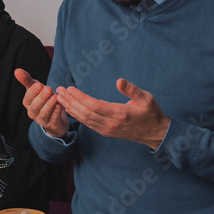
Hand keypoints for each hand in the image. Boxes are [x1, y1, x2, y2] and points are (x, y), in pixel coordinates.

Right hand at [15, 68, 68, 136]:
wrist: (55, 115)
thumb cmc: (43, 99)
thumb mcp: (36, 88)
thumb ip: (27, 80)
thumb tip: (17, 70)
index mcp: (27, 103)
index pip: (28, 97)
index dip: (33, 91)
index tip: (39, 84)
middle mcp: (33, 112)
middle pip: (36, 105)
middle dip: (42, 97)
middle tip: (48, 89)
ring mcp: (42, 120)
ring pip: (44, 112)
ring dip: (49, 104)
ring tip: (55, 97)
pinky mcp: (52, 124)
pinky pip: (54, 118)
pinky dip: (56, 111)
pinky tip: (60, 104)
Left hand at [53, 78, 169, 149]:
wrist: (154, 133)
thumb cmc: (151, 113)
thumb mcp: (146, 98)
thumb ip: (132, 90)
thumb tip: (119, 80)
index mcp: (120, 114)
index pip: (94, 106)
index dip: (80, 97)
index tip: (70, 88)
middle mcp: (111, 124)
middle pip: (85, 113)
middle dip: (70, 101)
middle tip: (59, 90)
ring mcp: (107, 130)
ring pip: (84, 119)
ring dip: (70, 108)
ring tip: (60, 97)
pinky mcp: (105, 132)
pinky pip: (87, 124)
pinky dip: (76, 115)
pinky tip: (69, 108)